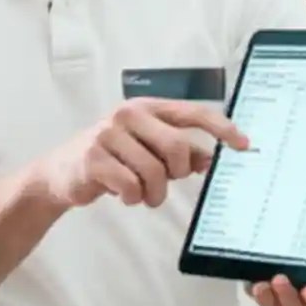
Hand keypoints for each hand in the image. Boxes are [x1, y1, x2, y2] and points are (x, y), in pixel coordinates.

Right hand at [37, 97, 249, 208]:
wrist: (61, 171)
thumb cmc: (112, 157)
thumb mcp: (146, 149)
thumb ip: (178, 151)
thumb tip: (209, 158)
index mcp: (148, 107)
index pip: (193, 113)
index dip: (221, 128)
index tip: (243, 144)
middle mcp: (129, 114)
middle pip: (177, 147)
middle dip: (177, 173)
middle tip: (165, 183)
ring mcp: (109, 134)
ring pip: (154, 172)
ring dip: (154, 193)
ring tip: (142, 194)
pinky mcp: (94, 158)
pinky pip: (131, 186)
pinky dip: (133, 198)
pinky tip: (123, 194)